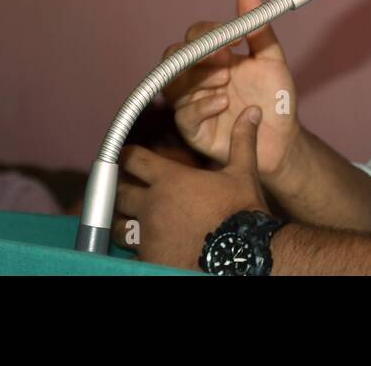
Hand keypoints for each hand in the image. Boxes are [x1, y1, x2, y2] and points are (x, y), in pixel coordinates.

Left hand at [113, 106, 270, 269]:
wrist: (243, 254)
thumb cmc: (242, 212)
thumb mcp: (243, 173)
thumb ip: (242, 141)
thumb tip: (253, 112)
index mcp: (170, 179)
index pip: (133, 159)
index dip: (128, 156)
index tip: (127, 157)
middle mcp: (152, 205)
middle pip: (119, 192)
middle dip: (121, 191)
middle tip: (127, 192)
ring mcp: (148, 235)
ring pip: (118, 226)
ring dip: (122, 223)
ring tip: (131, 224)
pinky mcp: (150, 259)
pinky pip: (130, 255)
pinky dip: (135, 251)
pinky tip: (146, 250)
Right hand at [161, 0, 299, 178]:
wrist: (284, 139)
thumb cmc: (275, 99)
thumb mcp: (272, 60)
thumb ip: (259, 29)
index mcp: (213, 58)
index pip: (195, 36)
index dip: (208, 33)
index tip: (234, 39)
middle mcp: (197, 78)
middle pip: (174, 56)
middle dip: (196, 54)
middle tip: (224, 58)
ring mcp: (192, 103)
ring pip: (172, 84)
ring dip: (198, 78)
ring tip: (226, 80)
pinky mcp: (194, 130)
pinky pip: (183, 115)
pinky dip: (201, 106)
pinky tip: (223, 102)